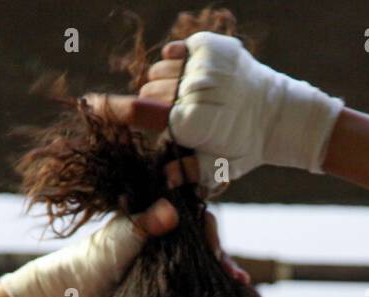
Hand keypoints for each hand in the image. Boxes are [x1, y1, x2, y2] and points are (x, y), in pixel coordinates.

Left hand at [3, 161, 247, 296]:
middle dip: (216, 248)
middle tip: (228, 269)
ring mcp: (165, 256)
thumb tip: (172, 210)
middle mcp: (161, 231)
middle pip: (199, 233)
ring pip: (201, 256)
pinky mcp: (167, 279)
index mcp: (150, 212)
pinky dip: (212, 282)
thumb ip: (145, 224)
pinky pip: (195, 277)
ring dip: (221, 267)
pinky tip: (232, 289)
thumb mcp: (118, 242)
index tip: (212, 243)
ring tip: (238, 282)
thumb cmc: (90, 263)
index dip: (204, 222)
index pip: (188, 207)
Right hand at [84, 32, 343, 197]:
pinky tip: (189, 73)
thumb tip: (165, 178)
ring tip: (188, 97)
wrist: (277, 114)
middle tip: (176, 117)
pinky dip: (177, 60)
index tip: (91, 103)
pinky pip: (176, 50)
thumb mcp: (218, 169)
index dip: (112, 109)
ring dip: (166, 84)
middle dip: (154, 105)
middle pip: (149, 92)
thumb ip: (188, 173)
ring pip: (161, 71)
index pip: (139, 112)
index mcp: (189, 121)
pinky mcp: (210, 47)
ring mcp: (201, 65)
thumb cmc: (243, 148)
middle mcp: (191, 89)